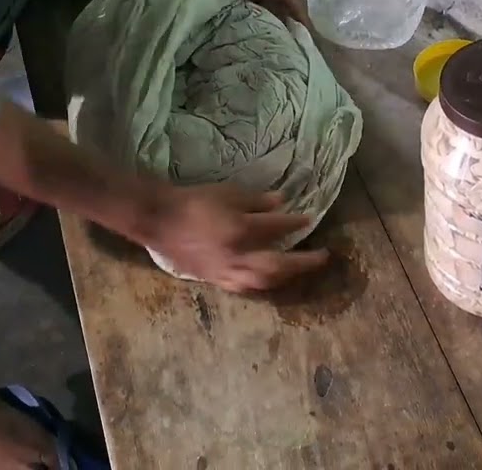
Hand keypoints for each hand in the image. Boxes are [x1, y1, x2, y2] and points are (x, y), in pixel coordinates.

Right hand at [145, 184, 328, 291]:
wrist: (158, 220)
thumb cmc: (193, 202)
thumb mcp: (227, 193)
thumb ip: (256, 201)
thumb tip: (281, 203)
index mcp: (240, 231)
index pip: (277, 228)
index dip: (295, 222)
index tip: (309, 218)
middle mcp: (237, 257)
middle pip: (278, 265)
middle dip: (304, 262)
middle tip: (323, 257)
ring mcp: (226, 272)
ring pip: (264, 282)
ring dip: (286, 276)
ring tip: (300, 269)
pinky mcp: (215, 280)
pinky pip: (245, 287)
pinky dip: (263, 284)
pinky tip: (270, 280)